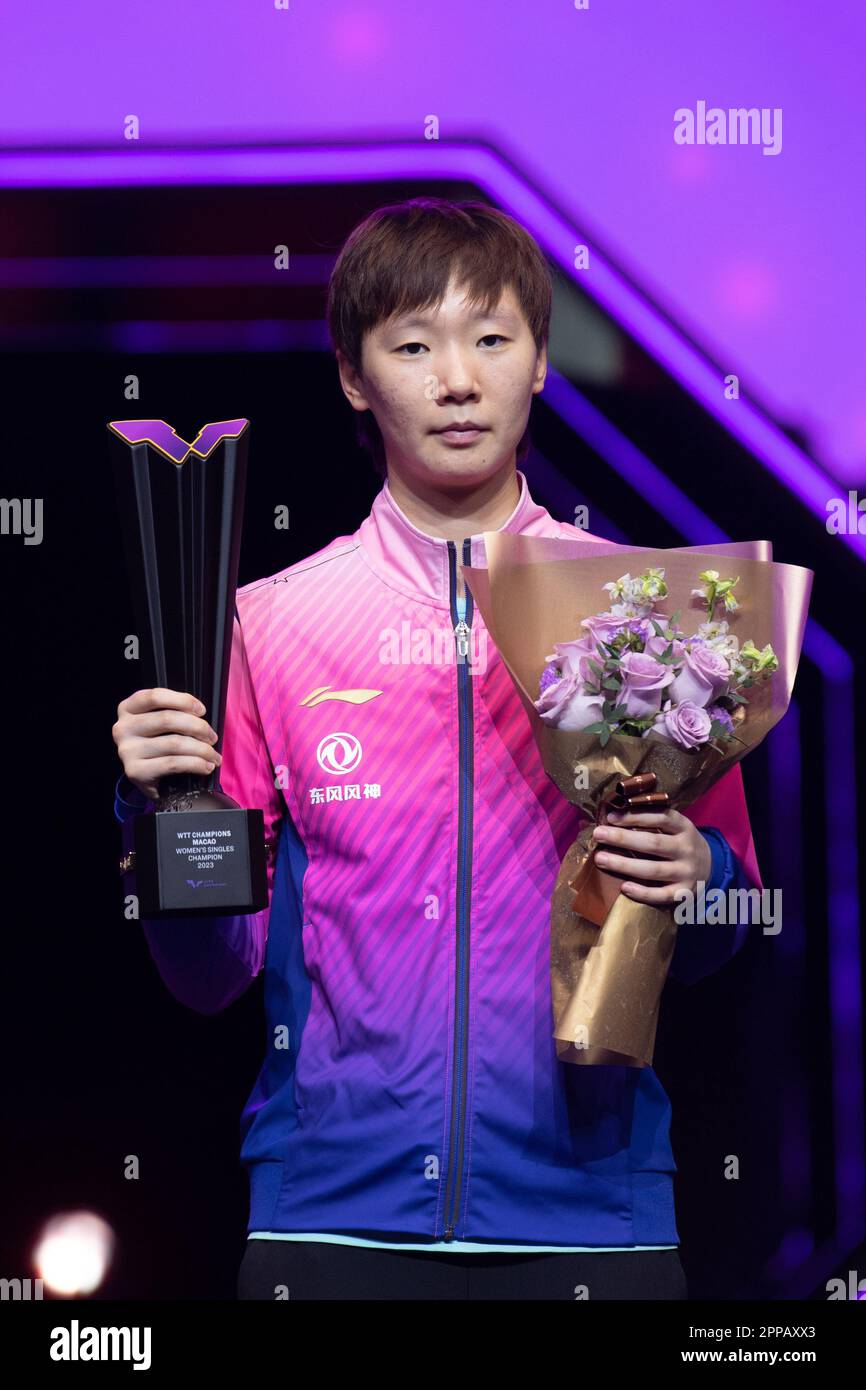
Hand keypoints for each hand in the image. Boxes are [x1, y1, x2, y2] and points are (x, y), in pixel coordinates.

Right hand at [112, 687, 221, 801]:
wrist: (146, 777)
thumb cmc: (157, 743)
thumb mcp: (158, 723)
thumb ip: (173, 711)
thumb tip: (201, 713)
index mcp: (128, 709)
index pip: (155, 696)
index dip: (183, 700)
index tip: (202, 711)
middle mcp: (123, 728)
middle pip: (167, 719)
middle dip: (198, 727)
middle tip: (212, 737)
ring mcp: (127, 751)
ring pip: (174, 743)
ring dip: (202, 749)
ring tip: (214, 755)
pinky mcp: (135, 771)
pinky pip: (173, 764)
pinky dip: (196, 764)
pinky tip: (206, 767)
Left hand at [591, 807, 711, 906]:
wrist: (711, 868)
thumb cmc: (680, 844)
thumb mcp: (676, 828)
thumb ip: (653, 823)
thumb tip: (613, 819)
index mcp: (685, 828)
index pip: (661, 818)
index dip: (635, 816)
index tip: (611, 817)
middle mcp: (687, 849)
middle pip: (653, 843)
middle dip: (622, 838)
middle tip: (598, 834)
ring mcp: (686, 872)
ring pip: (653, 870)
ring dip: (624, 865)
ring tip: (600, 859)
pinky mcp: (684, 893)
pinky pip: (661, 895)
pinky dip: (642, 893)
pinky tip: (623, 887)